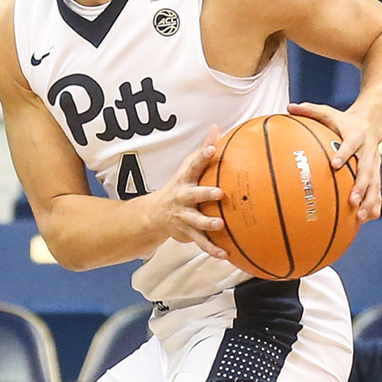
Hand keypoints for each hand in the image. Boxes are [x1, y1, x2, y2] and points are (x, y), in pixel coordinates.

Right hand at [141, 126, 229, 259]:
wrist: (155, 214)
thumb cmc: (180, 186)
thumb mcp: (188, 168)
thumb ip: (203, 150)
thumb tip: (216, 127)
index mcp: (185, 180)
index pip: (193, 165)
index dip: (202, 156)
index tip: (212, 149)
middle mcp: (183, 197)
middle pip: (194, 194)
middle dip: (206, 194)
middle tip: (220, 193)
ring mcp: (184, 216)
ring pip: (196, 220)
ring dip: (207, 223)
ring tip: (219, 224)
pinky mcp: (187, 232)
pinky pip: (201, 242)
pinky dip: (212, 249)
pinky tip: (225, 254)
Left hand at [289, 102, 381, 222]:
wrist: (371, 122)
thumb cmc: (343, 120)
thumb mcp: (328, 112)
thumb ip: (310, 110)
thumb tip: (289, 106)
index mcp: (356, 136)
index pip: (350, 145)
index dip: (344, 154)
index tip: (334, 165)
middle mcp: (368, 152)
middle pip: (367, 170)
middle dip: (360, 186)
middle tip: (351, 200)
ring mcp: (375, 165)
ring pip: (375, 185)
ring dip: (369, 201)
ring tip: (360, 217)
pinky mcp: (377, 174)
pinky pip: (378, 191)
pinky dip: (374, 204)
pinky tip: (367, 219)